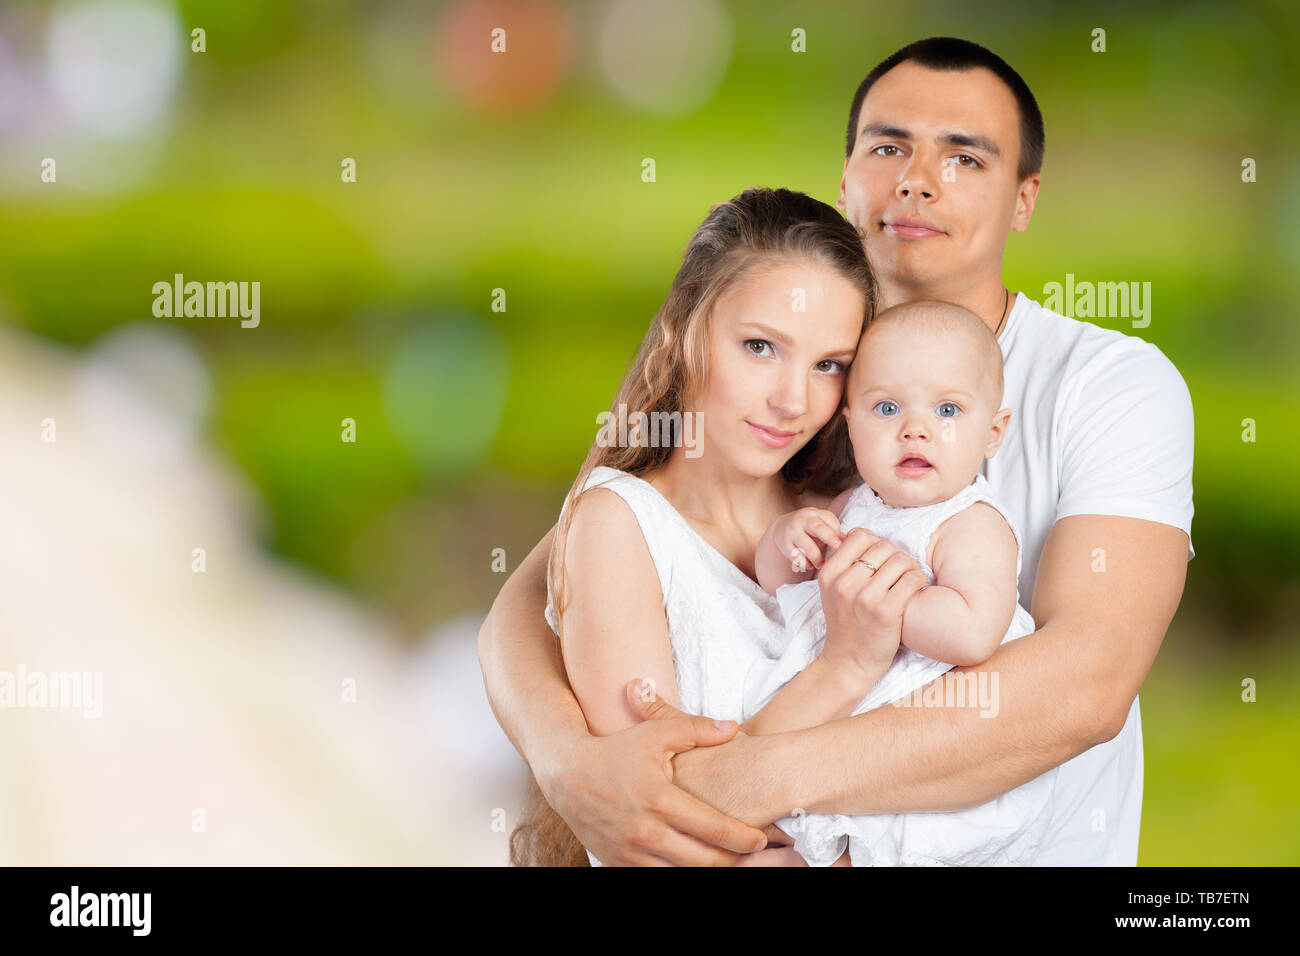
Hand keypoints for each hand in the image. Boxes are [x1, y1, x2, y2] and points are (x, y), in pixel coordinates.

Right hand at [538, 680, 768, 865]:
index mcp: (660, 800)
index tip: (761, 839)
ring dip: (708, 870)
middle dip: (734, 861)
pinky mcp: (617, 864)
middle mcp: (645, 832)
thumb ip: (697, 729)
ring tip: (726, 861)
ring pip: (682, 876)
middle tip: (753, 854)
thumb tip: (733, 728)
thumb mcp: (655, 733)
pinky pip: (656, 879)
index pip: (715, 829)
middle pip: (705, 862)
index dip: (744, 838)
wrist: (566, 773)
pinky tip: (694, 863)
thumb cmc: (615, 750)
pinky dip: (678, 873)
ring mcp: (630, 853)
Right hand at [771, 507, 843, 572]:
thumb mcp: (819, 524)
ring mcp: (792, 532)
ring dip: (817, 557)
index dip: (837, 531)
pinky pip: (796, 556)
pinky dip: (805, 563)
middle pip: (817, 528)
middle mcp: (802, 520)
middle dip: (830, 538)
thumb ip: (833, 532)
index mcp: (814, 513)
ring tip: (822, 565)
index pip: (828, 518)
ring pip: (806, 545)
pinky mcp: (784, 544)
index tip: (843, 543)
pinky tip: (810, 566)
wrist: (780, 528)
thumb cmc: (807, 529)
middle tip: (839, 549)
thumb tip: (850, 543)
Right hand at [817, 527, 927, 678]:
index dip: (875, 544)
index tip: (880, 561)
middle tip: (898, 573)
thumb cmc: (846, 624)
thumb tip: (867, 536)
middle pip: (883, 546)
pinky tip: (913, 591)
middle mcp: (844, 583)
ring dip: (910, 569)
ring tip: (907, 582)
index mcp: (829, 573)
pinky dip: (918, 581)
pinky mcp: (886, 612)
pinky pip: (912, 579)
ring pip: (901, 560)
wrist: (848, 662)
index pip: (860, 535)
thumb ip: (845, 564)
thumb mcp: (832, 591)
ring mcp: (864, 598)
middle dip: (895, 556)